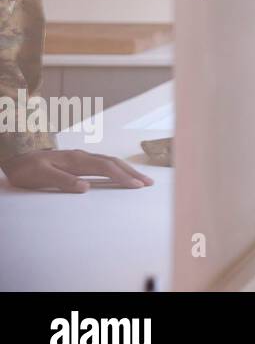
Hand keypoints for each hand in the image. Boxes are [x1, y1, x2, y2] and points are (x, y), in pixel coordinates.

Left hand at [0, 149, 153, 192]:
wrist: (16, 156)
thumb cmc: (27, 169)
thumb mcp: (40, 177)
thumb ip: (63, 181)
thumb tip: (86, 187)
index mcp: (76, 160)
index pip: (105, 168)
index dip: (122, 176)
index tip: (137, 185)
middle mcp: (82, 156)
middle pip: (113, 162)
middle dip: (132, 172)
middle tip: (149, 183)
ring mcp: (81, 157)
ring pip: (110, 161)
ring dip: (127, 170)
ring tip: (141, 178)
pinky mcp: (79, 160)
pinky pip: (103, 162)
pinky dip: (117, 167)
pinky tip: (121, 172)